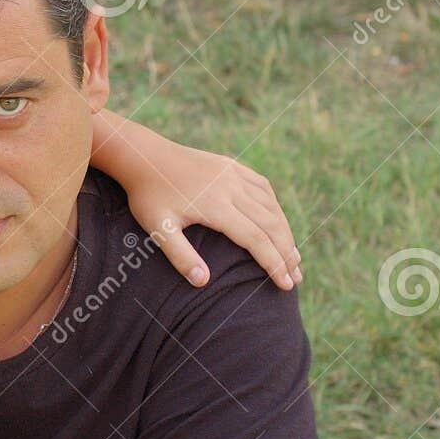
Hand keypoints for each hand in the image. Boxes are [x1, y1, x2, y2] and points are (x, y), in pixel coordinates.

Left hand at [127, 143, 300, 289]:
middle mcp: (231, 187)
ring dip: (285, 232)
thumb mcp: (157, 228)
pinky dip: (275, 208)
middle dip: (287, 252)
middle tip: (297, 277)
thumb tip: (203, 281)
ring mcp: (233, 174)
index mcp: (216, 205)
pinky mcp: (231, 166)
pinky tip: (279, 222)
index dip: (274, 263)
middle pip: (271, 224)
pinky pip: (263, 187)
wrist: (143, 155)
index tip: (286, 284)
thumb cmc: (147, 195)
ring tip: (293, 256)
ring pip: (271, 206)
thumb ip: (180, 256)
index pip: (256, 239)